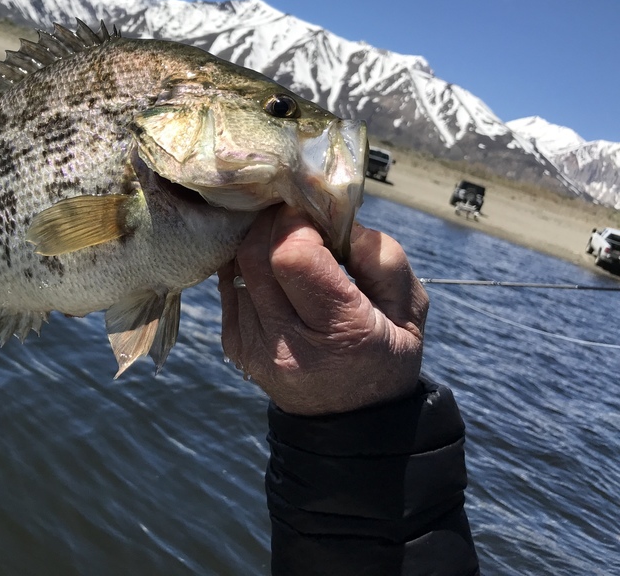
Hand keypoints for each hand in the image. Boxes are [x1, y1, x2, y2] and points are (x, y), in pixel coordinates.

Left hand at [218, 206, 427, 415]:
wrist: (349, 422)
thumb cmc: (385, 353)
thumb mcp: (410, 310)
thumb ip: (382, 258)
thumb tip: (334, 217)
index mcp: (341, 333)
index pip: (293, 258)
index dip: (299, 223)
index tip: (315, 218)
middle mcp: (288, 345)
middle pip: (255, 255)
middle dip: (274, 223)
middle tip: (297, 217)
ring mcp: (253, 347)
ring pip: (236, 265)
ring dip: (259, 240)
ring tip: (287, 239)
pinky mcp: (234, 345)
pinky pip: (228, 282)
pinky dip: (247, 262)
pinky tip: (272, 265)